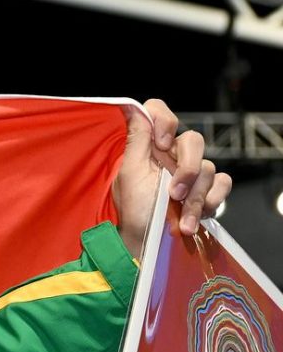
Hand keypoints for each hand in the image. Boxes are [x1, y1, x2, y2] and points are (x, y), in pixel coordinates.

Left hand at [113, 99, 231, 259]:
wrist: (145, 243)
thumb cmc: (134, 211)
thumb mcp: (129, 175)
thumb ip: (137, 141)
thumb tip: (135, 108)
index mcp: (152, 148)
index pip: (161, 113)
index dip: (165, 120)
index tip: (161, 143)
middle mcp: (174, 156)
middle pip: (194, 141)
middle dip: (187, 168)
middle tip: (174, 193)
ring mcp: (193, 173)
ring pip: (208, 169)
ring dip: (195, 197)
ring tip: (181, 220)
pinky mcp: (208, 191)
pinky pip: (223, 183)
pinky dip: (213, 200)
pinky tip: (197, 218)